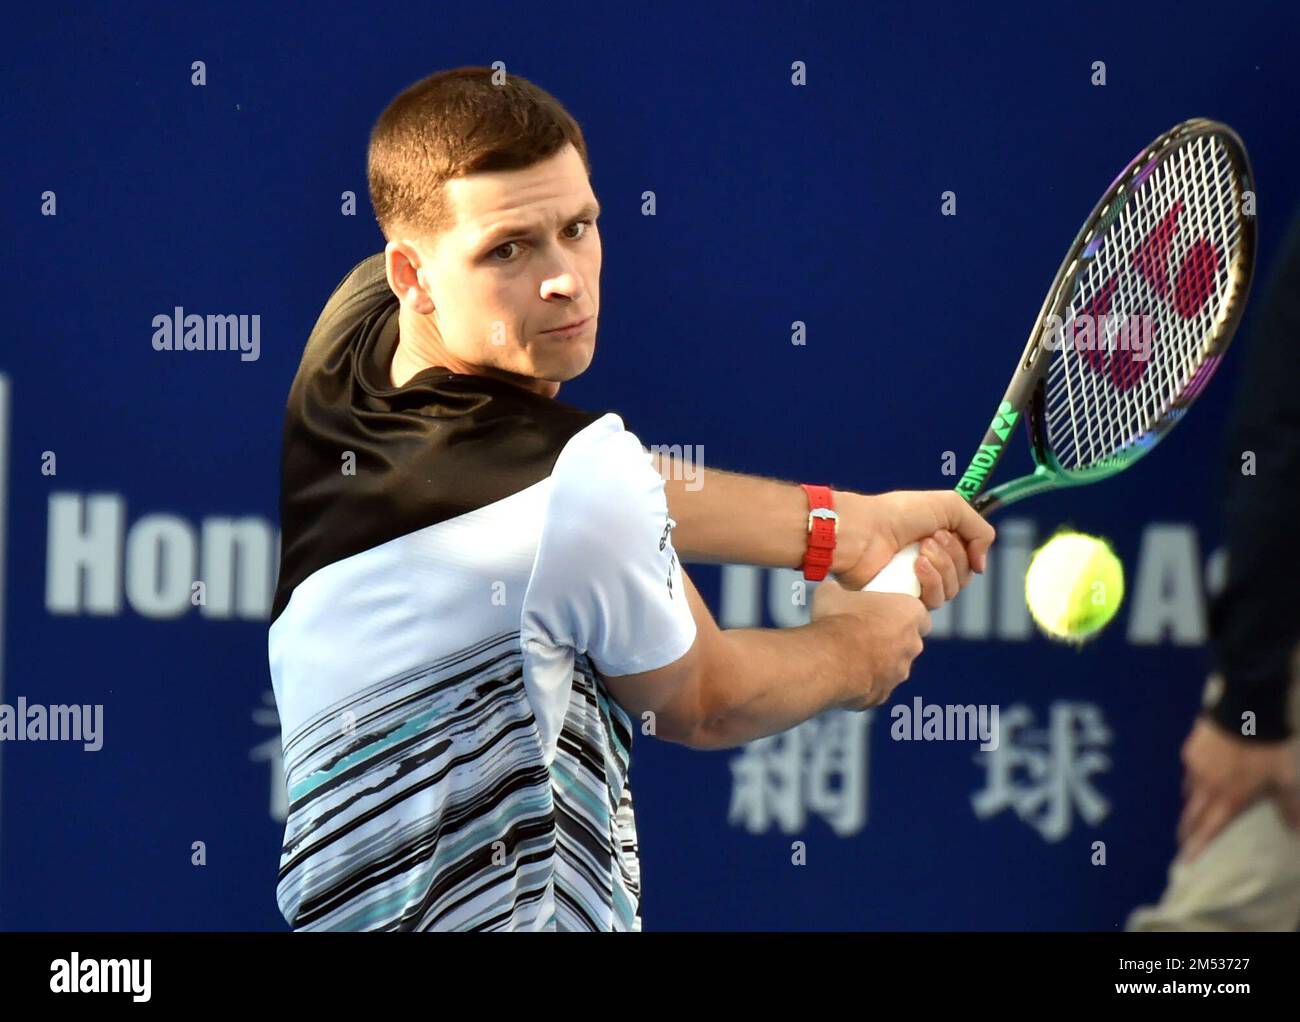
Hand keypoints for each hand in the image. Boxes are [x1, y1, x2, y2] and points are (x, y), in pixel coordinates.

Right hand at [811, 577, 931, 709]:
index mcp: (909, 613)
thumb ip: (840, 591)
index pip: (919, 613)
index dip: (901, 613)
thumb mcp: (833, 592)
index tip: (884, 612)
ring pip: (894, 666)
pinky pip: (877, 686)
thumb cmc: (837, 624)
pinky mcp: (884, 693)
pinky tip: (844, 673)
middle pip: (908, 641)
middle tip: (864, 633)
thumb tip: (832, 589)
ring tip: (851, 655)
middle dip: (890, 639)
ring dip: (877, 661)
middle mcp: (912, 644)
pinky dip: (864, 681)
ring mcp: (900, 671)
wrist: (828, 660)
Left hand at [831, 489, 995, 596]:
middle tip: (928, 539)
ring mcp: (916, 583)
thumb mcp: (950, 505)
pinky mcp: (904, 600)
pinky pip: (934, 601)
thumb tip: (980, 566)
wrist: (864, 531)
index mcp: (939, 543)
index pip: (969, 558)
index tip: (947, 532)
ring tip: (920, 551)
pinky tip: (916, 566)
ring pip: (952, 589)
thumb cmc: (899, 514)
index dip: (967, 548)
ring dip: (942, 566)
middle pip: (964, 575)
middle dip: (953, 555)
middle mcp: (929, 564)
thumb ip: (979, 530)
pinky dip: (931, 581)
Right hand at [1176, 716, 1299, 862]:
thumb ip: (1290, 806)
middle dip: (1186, 831)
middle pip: (1192, 815)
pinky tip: (1198, 774)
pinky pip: (1190, 770)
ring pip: (1189, 792)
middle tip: (1180, 841)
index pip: (1210, 829)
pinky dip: (1194, 778)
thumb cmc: (1268, 750)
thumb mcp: (1287, 780)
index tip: (1185, 859)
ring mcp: (1196, 768)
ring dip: (1190, 804)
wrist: (1245, 713)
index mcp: (1230, 798)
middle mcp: (1208, 787)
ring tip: (1190, 809)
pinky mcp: (1191, 750)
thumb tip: (1296, 831)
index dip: (1198, 846)